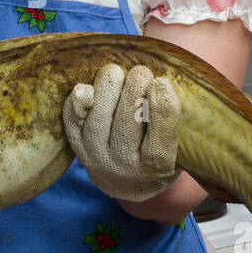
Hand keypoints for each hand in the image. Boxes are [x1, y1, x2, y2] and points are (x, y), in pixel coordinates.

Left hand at [62, 64, 181, 201]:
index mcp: (155, 169)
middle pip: (126, 125)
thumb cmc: (160, 151)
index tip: (162, 82)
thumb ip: (175, 121)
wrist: (126, 181)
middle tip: (142, 71)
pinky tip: (89, 87)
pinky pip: (72, 121)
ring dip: (107, 90)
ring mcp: (95, 157)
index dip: (162, 110)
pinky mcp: (76, 145)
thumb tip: (166, 83)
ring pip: (98, 120)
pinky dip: (77, 102)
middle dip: (134, 91)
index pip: (160, 142)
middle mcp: (122, 167)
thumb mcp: (179, 146)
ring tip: (116, 71)